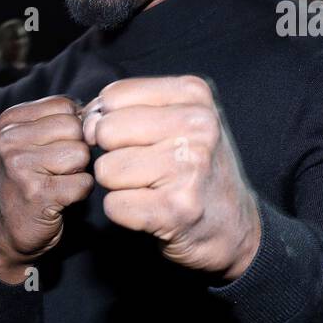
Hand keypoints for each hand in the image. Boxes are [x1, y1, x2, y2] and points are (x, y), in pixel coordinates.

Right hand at [0, 95, 94, 283]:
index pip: (64, 105)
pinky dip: (79, 193)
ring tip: (57, 183)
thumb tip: (96, 111)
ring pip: (81, 154)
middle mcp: (9, 141)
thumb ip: (58, 120)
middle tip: (56, 169)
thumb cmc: (30, 183)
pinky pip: (83, 182)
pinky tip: (61, 198)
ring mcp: (21, 167)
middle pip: (75, 128)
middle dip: (76, 149)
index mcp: (8, 122)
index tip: (52, 149)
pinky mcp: (38, 194)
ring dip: (78, 172)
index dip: (71, 129)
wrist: (11, 233)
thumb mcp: (32, 142)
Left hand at [81, 75, 260, 281]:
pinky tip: (152, 210)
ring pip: (105, 170)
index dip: (108, 121)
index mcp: (194, 95)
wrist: (234, 228)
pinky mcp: (176, 208)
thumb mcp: (176, 120)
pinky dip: (124, 213)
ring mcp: (189, 168)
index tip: (134, 140)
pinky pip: (113, 205)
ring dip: (119, 186)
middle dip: (113, 154)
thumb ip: (126, 109)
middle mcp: (197, 127)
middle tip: (146, 168)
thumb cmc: (194, 170)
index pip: (113, 96)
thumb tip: (87, 123)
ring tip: (152, 188)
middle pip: (106, 131)